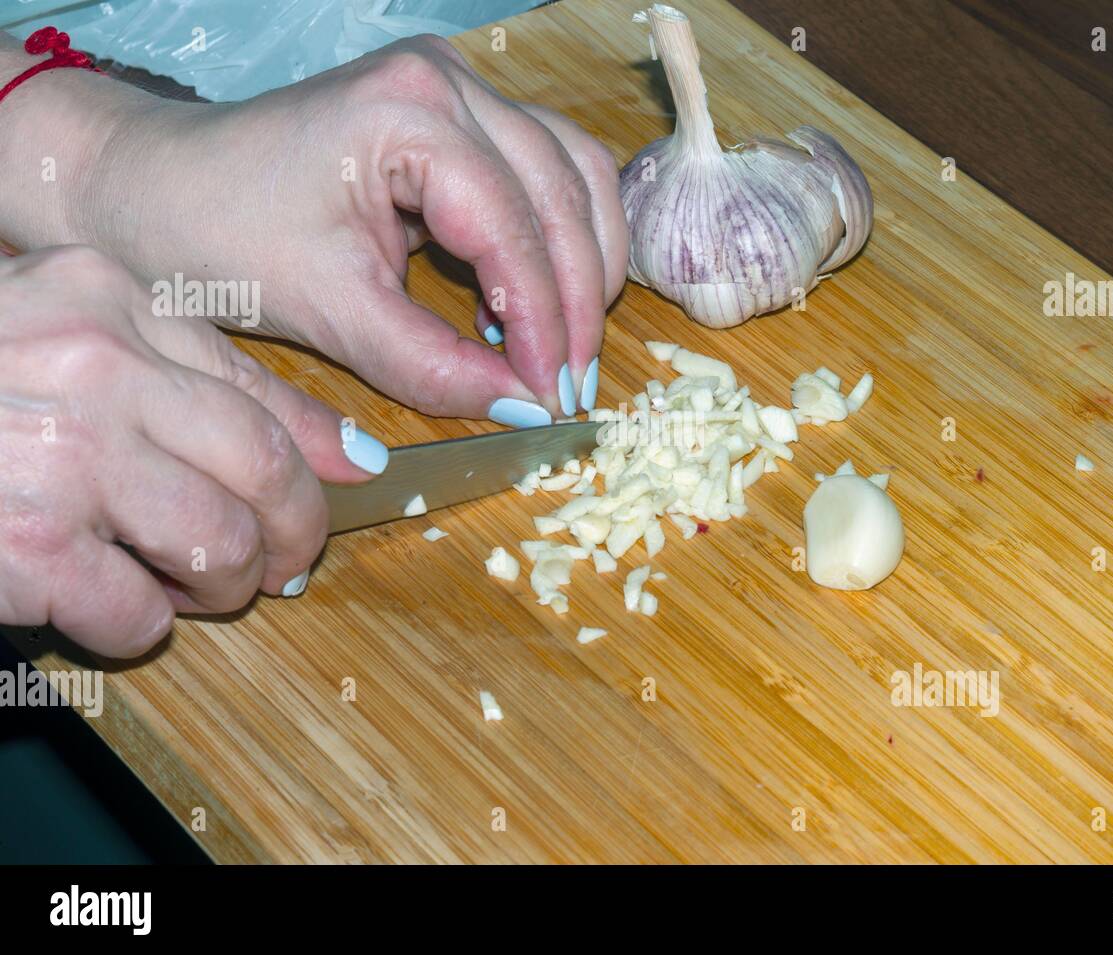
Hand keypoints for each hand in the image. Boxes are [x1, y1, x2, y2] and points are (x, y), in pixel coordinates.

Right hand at [0, 246, 384, 657]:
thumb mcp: (66, 335)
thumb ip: (199, 381)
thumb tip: (348, 454)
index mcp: (106, 299)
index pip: (257, 388)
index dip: (314, 454)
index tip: (341, 488)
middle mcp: (93, 365)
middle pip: (263, 467)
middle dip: (294, 530)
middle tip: (284, 561)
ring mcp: (59, 453)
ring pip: (220, 544)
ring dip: (224, 585)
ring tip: (194, 588)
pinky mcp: (27, 542)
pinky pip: (137, 614)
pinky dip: (139, 629)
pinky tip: (111, 609)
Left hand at [69, 37, 627, 423]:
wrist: (154, 187)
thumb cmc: (216, 235)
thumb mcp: (326, 312)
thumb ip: (431, 365)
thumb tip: (527, 409)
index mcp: (406, 112)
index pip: (513, 226)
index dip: (546, 322)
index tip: (556, 397)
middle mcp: (446, 81)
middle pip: (564, 193)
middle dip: (576, 300)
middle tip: (571, 385)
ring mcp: (458, 87)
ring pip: (575, 173)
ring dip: (583, 263)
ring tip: (565, 345)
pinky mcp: (459, 112)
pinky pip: (550, 169)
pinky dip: (562, 237)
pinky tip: (541, 297)